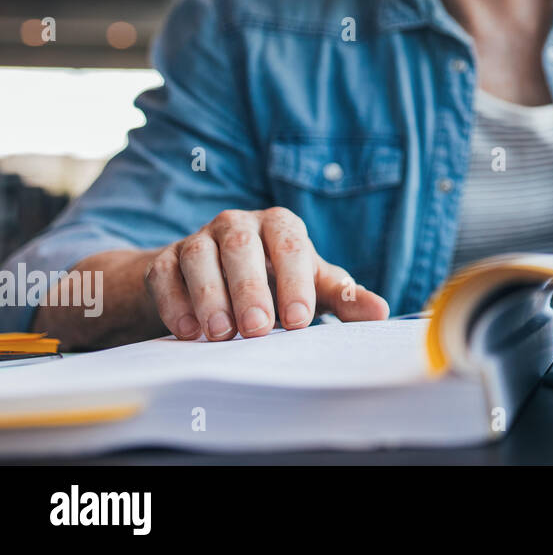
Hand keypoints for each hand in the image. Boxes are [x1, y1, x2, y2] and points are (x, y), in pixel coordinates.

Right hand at [143, 207, 389, 340]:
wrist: (216, 279)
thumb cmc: (277, 282)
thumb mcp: (312, 286)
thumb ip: (344, 296)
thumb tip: (382, 311)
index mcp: (280, 225)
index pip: (289, 246)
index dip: (294, 281)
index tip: (299, 321)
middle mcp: (237, 224)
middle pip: (242, 247)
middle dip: (250, 289)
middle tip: (258, 330)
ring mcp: (197, 239)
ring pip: (198, 257)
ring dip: (210, 297)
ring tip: (222, 335)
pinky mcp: (164, 261)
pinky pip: (164, 276)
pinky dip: (175, 304)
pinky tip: (188, 333)